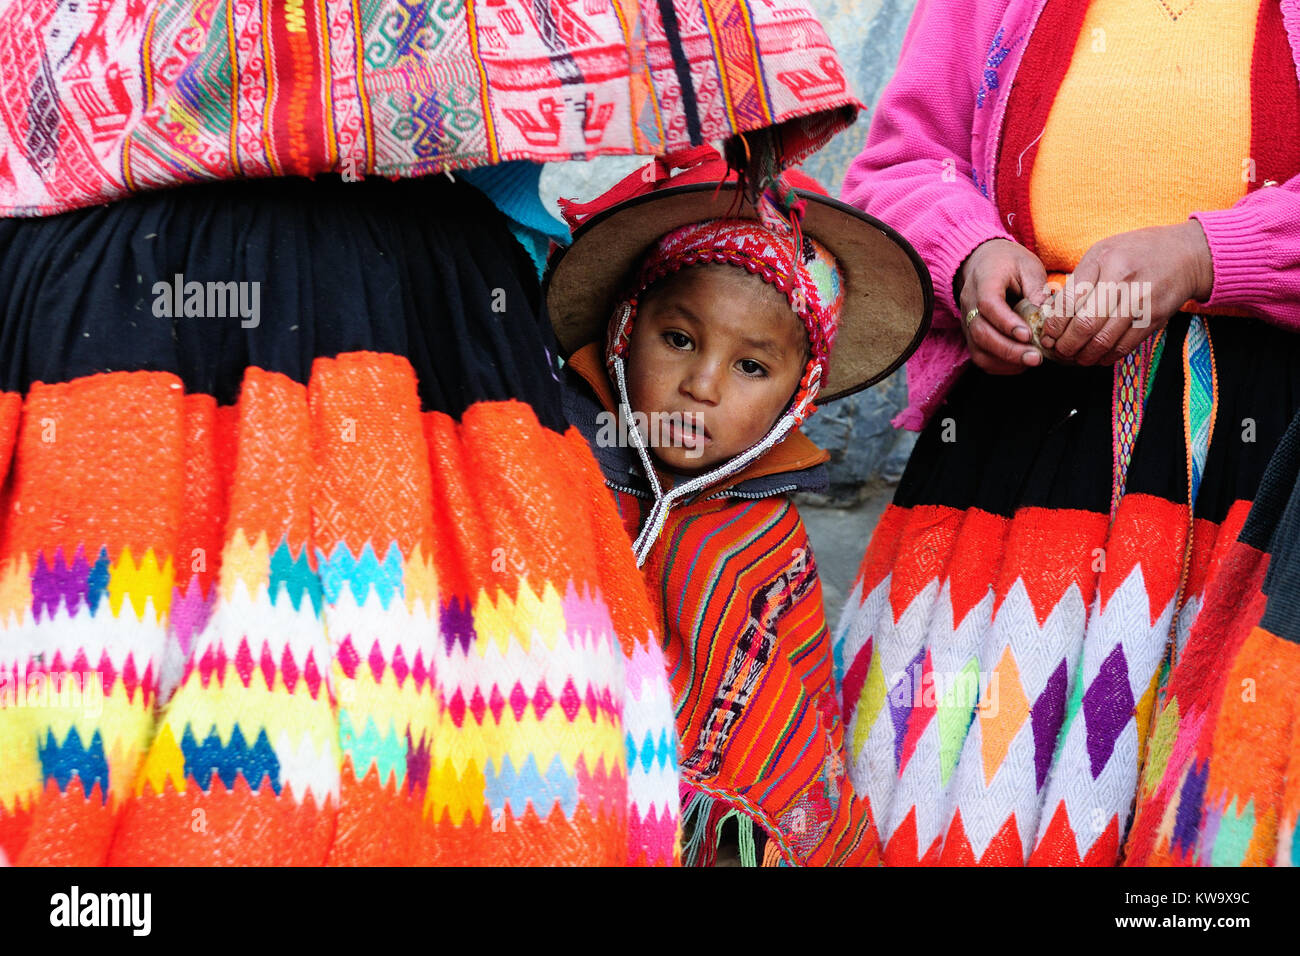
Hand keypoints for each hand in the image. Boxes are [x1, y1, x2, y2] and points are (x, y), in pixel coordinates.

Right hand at [956, 239, 1047, 373]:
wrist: (982, 262)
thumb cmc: (1008, 264)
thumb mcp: (1028, 266)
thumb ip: (1036, 289)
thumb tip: (1045, 316)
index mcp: (984, 282)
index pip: (988, 305)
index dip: (1006, 322)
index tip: (1027, 335)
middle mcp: (969, 305)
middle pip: (981, 333)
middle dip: (1009, 350)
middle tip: (1036, 358)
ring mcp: (968, 323)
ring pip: (978, 350)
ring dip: (1005, 361)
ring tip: (1031, 362)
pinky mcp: (971, 336)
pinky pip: (981, 357)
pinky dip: (1000, 365)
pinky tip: (1020, 363)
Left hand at [1041, 221, 1213, 365]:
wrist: (1186, 254)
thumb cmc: (1136, 252)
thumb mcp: (1103, 252)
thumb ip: (1079, 279)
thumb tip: (1054, 313)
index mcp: (1105, 261)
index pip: (1070, 301)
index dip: (1054, 324)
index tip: (1047, 334)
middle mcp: (1123, 282)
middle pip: (1085, 325)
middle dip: (1065, 345)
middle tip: (1057, 350)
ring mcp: (1141, 302)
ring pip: (1104, 341)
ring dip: (1083, 356)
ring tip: (1073, 357)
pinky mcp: (1154, 319)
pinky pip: (1125, 346)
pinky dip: (1106, 357)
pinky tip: (1095, 357)